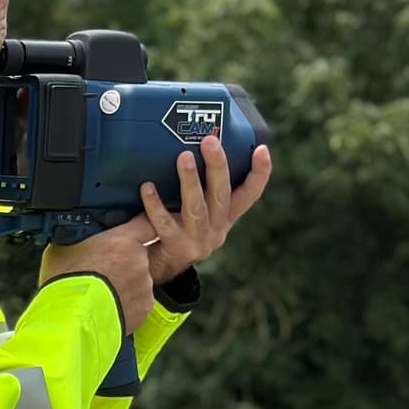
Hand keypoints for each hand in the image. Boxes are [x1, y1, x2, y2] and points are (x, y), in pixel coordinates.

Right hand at [39, 214, 156, 332]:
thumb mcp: (63, 247)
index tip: (134, 228)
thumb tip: (78, 234)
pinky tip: (107, 304)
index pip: (145, 223)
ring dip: (126, 282)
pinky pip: (138, 299)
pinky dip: (126, 301)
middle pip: (139, 254)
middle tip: (104, 268)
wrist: (70, 320)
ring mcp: (144, 287)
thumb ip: (82, 237)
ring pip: (139, 278)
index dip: (139, 225)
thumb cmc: (64, 283)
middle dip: (125, 259)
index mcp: (122, 241)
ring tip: (102, 291)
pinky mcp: (144, 309)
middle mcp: (139, 262)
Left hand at [140, 136, 272, 284]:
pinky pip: (164, 223)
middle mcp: (217, 229)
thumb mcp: (196, 210)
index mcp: (226, 216)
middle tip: (209, 141)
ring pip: (196, 207)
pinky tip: (147, 187)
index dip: (259, 173)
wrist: (159, 267)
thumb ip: (200, 187)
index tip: (262, 149)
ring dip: (190, 181)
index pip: (250, 194)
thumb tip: (189, 143)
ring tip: (183, 157)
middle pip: (222, 194)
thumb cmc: (176, 227)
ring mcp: (198, 240)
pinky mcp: (177, 248)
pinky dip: (155, 204)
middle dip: (218, 166)